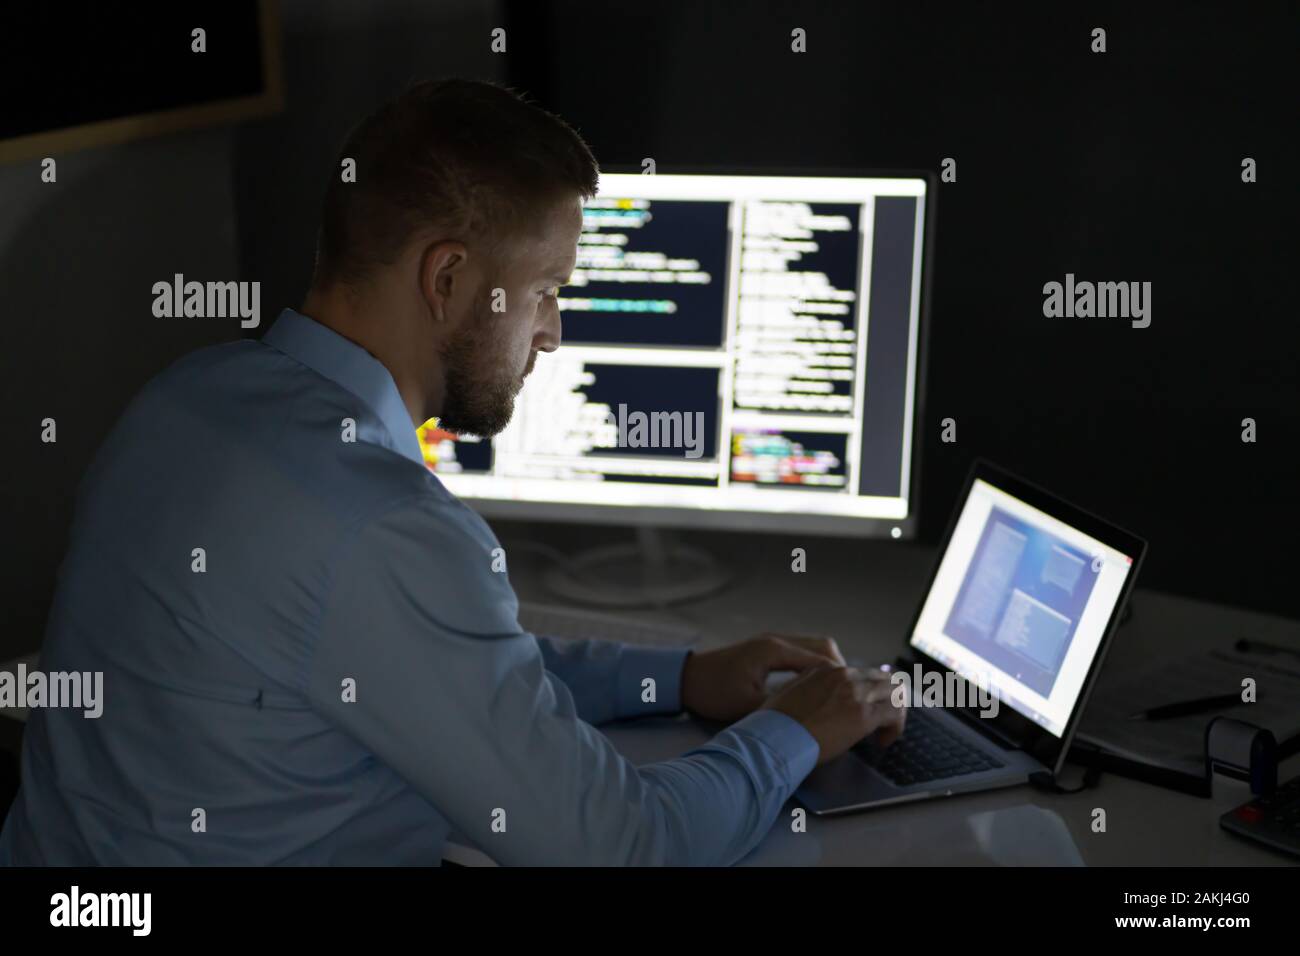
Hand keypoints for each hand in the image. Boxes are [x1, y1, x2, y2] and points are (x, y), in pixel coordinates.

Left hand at [681, 633, 845, 722]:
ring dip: (829, 667)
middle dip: (841, 670)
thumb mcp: (747, 706)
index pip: (822, 659)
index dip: (842, 679)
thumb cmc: (711, 691)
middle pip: (824, 646)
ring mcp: (771, 643)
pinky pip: (801, 653)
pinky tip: (817, 687)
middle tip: (851, 695)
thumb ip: (780, 708)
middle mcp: (776, 641)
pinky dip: (814, 667)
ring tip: (838, 693)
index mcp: (774, 651)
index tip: (855, 698)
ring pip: (814, 647)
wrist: (683, 678)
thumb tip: (811, 718)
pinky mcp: (766, 650)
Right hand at [762, 665, 906, 764]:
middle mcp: (843, 675)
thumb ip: (810, 688)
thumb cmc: (777, 724)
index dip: (869, 693)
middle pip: (884, 678)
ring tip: (886, 731)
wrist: (776, 738)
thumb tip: (823, 699)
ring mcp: (855, 693)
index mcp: (826, 669)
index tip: (864, 709)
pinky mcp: (864, 715)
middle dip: (889, 698)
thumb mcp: (790, 693)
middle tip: (884, 719)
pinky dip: (895, 728)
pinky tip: (884, 741)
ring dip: (895, 712)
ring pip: (895, 693)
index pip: (862, 673)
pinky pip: (895, 714)